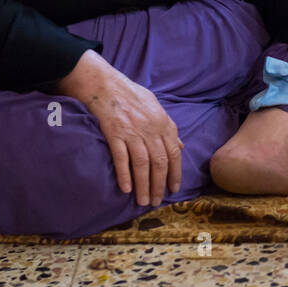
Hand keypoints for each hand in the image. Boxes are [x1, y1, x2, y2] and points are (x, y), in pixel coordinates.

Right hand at [57, 50, 182, 205]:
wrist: (107, 85)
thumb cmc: (132, 96)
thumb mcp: (157, 108)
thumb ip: (169, 128)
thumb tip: (180, 146)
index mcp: (164, 124)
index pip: (174, 154)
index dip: (175, 173)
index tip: (173, 189)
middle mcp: (151, 129)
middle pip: (159, 162)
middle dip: (159, 185)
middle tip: (156, 201)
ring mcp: (132, 132)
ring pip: (142, 164)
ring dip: (144, 185)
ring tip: (143, 201)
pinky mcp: (114, 133)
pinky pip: (121, 158)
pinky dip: (124, 174)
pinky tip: (126, 189)